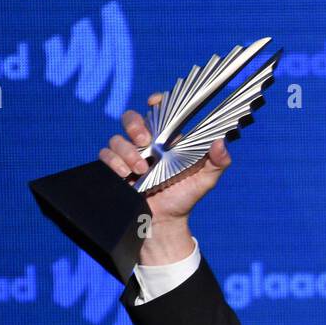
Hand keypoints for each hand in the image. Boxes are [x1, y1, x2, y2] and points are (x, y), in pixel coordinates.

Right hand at [99, 92, 230, 261]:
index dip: (156, 102)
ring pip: (117, 138)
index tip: (155, 102)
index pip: (158, 112)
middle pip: (130, 118)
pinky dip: (113, 162)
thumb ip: (218, 162)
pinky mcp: (115, 169)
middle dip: (134, 124)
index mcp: (166, 140)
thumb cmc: (184, 198)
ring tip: (141, 171)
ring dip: (127, 152)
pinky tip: (126, 175)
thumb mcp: (205, 180)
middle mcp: (146, 144)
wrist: (165, 223)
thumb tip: (220, 142)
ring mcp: (129, 155)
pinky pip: (105, 155)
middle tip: (144, 140)